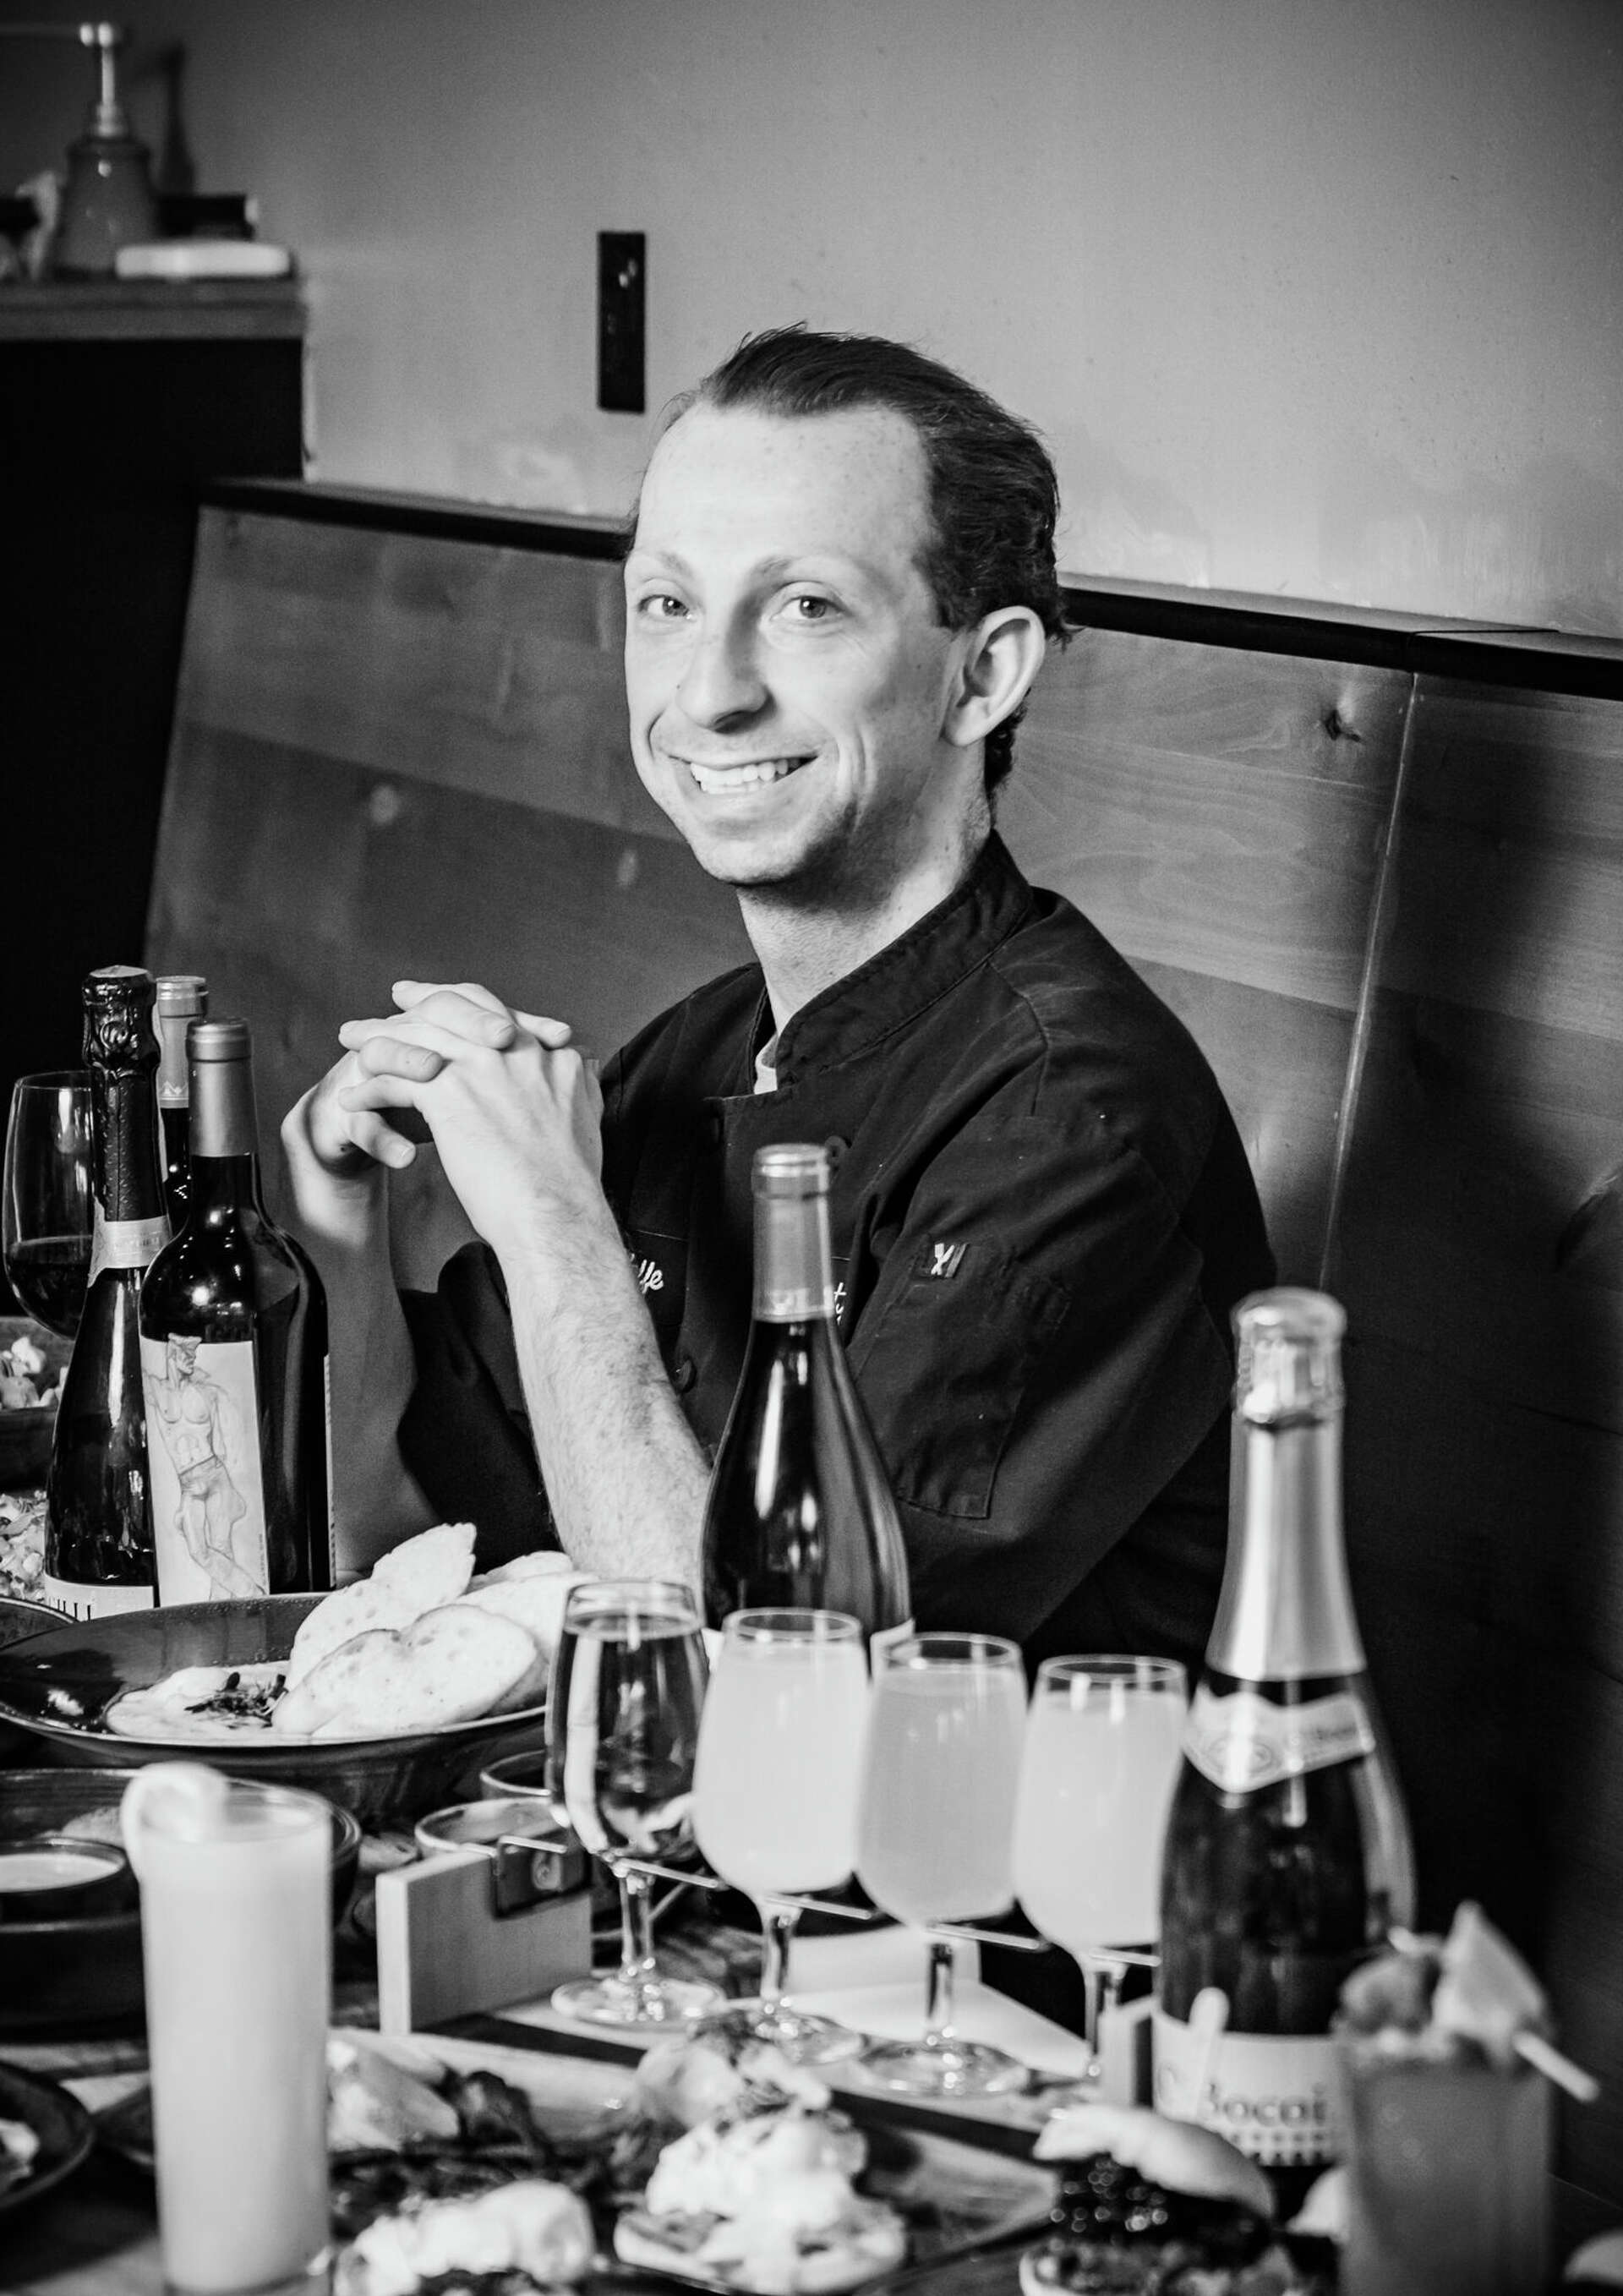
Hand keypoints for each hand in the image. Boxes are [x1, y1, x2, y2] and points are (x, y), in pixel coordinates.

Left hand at [332, 981, 603, 1255]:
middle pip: (457, 1007)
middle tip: (396, 996)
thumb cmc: (568, 1186)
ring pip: (419, 1035)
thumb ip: (577, 1083)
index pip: (499, 1012)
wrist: (558, 1215)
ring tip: (353, 1040)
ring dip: (379, 1037)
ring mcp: (484, 1068)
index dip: (466, 1002)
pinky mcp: (451, 1095)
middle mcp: (519, 1050)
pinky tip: (355, 1099)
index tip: (445, 999)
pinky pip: (396, 1079)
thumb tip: (578, 1064)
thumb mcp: (587, 1117)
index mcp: (552, 1055)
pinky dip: (371, 1087)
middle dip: (421, 998)